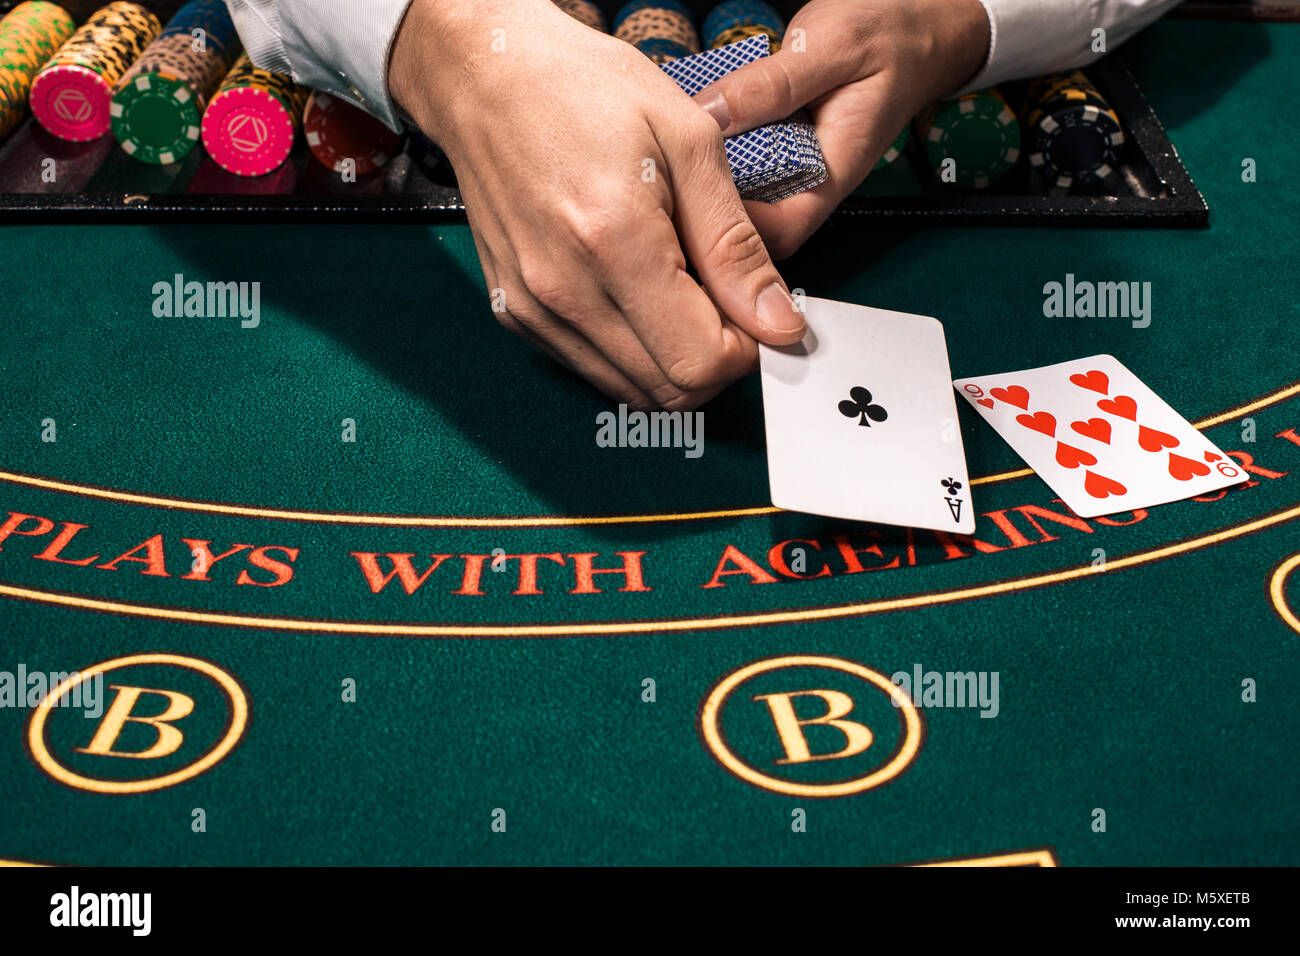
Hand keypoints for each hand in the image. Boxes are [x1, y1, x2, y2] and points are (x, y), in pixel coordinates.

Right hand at [390, 0, 805, 410]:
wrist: (488, 77)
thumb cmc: (586, 90)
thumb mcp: (691, 142)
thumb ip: (736, 245)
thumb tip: (778, 322)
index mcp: (615, 242)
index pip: (701, 363)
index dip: (746, 348)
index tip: (756, 309)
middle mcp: (564, 292)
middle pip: (670, 392)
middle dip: (715, 358)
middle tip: (724, 298)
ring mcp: (532, 310)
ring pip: (631, 392)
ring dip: (673, 359)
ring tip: (679, 287)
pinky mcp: (515, 315)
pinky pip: (593, 368)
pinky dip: (631, 350)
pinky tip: (636, 291)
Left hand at [694, 0, 990, 258]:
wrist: (918, 22)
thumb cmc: (890, 33)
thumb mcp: (831, 47)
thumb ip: (772, 85)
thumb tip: (712, 114)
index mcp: (835, 171)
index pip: (779, 231)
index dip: (731, 230)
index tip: (687, 200)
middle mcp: (813, 180)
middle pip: (751, 227)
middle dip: (707, 212)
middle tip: (661, 181)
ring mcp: (796, 166)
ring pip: (741, 197)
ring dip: (705, 181)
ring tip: (666, 157)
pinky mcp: (782, 147)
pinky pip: (742, 163)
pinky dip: (714, 152)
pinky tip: (688, 131)